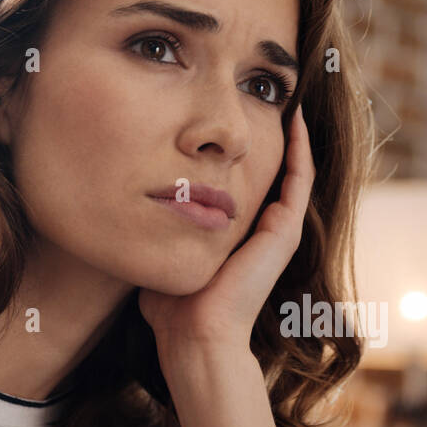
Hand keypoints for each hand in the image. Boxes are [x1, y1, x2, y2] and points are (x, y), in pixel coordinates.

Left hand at [138, 103, 312, 360]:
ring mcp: (280, 230)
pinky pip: (300, 178)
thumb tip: (126, 206)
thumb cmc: (171, 306)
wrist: (194, 336)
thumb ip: (155, 228)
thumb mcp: (162, 249)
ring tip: (287, 91)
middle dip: (270, 129)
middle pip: (274, 167)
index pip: (247, 178)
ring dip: (292, 130)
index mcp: (239, 233)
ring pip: (294, 167)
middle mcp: (265, 229)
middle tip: (263, 90)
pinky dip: (299, 146)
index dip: (242, 146)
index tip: (230, 113)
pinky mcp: (286, 231)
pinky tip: (292, 115)